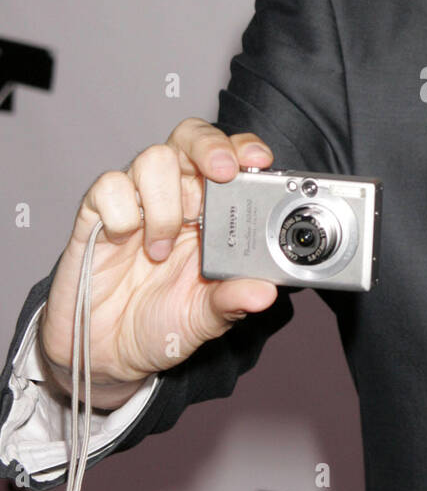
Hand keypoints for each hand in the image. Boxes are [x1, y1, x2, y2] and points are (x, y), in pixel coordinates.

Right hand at [39, 118, 277, 405]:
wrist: (107, 353)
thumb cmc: (160, 324)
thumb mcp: (205, 319)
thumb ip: (232, 301)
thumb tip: (265, 292)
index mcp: (210, 214)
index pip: (230, 159)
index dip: (244, 149)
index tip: (259, 161)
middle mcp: (175, 198)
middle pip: (191, 137)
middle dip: (210, 147)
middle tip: (222, 173)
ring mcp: (136, 203)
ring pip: (153, 158)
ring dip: (166, 202)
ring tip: (161, 249)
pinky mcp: (97, 216)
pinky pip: (108, 187)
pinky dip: (122, 213)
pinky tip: (125, 243)